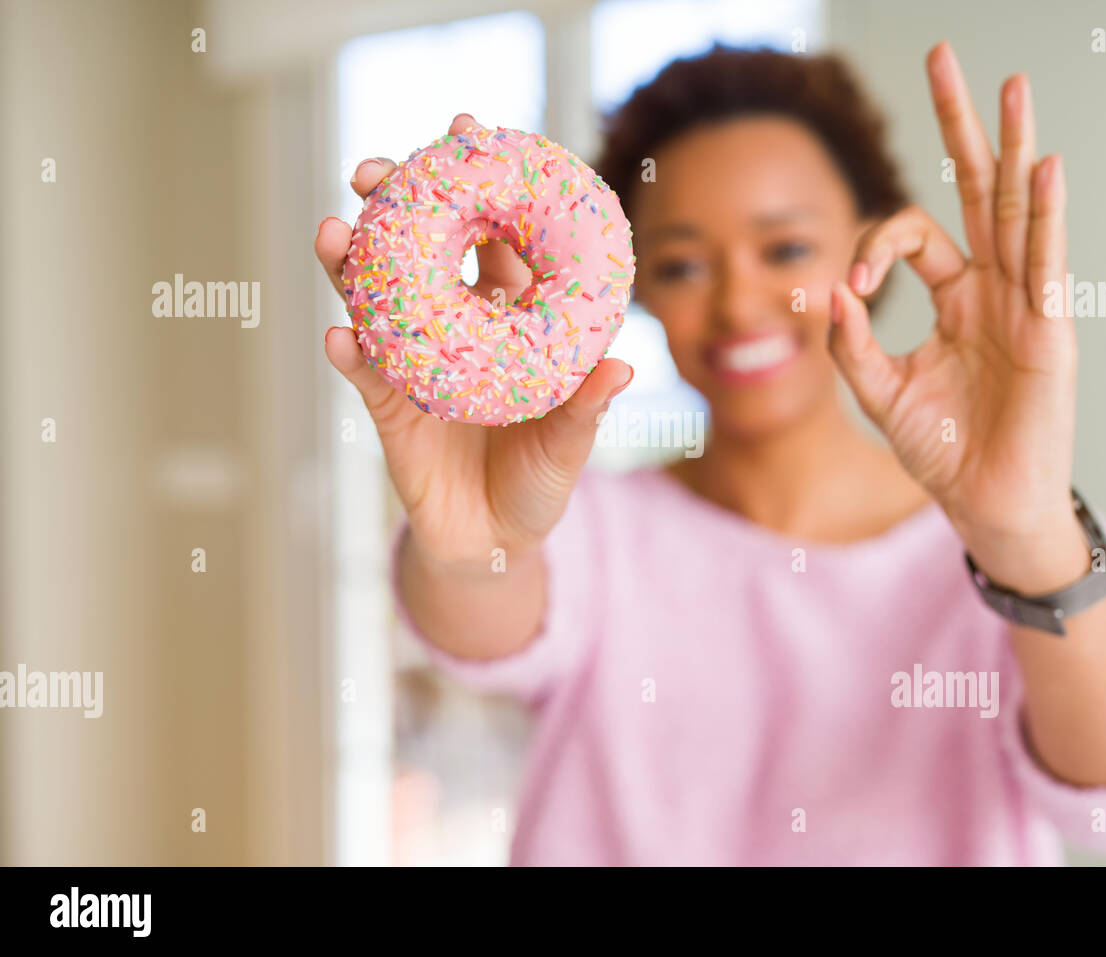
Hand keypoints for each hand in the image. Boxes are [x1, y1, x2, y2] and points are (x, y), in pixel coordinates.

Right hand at [314, 113, 633, 566]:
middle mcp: (455, 330)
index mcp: (506, 321)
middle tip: (374, 171)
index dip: (480, 188)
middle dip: (394, 206)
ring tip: (335, 233)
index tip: (466, 130)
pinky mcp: (388, 409)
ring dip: (353, 267)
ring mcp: (415, 364)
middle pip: (420, 253)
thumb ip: (586, 410)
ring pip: (378, 301)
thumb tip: (622, 368)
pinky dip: (351, 354)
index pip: (493, 239)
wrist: (494, 541)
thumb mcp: (569, 445)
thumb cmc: (539, 482)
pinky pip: (365, 375)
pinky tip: (339, 335)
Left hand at [828, 43, 1087, 591]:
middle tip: (946, 58)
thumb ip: (852, 347)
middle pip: (975, 191)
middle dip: (961, 127)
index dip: (875, 245)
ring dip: (1013, 150)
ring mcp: (1023, 303)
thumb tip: (824, 292)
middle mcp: (990, 287)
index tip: (852, 283)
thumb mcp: (881, 394)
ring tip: (1014, 89)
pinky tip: (1041, 167)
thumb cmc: (941, 449)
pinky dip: (1043, 217)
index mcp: (953, 297)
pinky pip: (1045, 263)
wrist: (984, 502)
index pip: (915, 235)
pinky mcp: (1048, 330)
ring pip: (1015, 212)